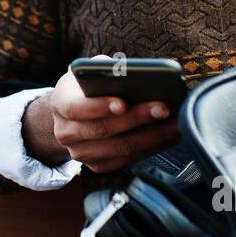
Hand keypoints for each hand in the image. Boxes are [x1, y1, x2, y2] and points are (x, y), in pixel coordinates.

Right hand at [24, 54, 179, 172]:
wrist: (73, 115)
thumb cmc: (87, 87)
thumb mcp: (88, 73)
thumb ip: (104, 70)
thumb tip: (131, 72)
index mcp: (60, 104)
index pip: (75, 108)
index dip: (99, 106)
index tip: (123, 102)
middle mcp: (65, 133)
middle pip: (102, 130)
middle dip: (137, 119)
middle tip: (164, 108)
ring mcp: (80, 153)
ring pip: (119, 149)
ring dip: (151, 136)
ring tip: (175, 123)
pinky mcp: (97, 166)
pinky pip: (127, 161)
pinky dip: (151, 148)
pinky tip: (169, 136)